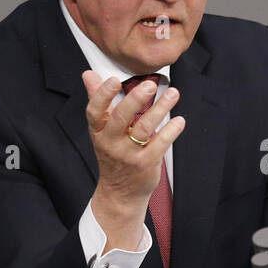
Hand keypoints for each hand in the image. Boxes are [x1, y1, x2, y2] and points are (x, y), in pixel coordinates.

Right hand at [83, 71, 183, 218]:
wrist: (120, 193)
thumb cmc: (113, 155)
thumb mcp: (101, 130)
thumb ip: (99, 101)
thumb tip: (88, 74)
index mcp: (98, 132)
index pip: (95, 111)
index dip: (102, 95)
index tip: (113, 79)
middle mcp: (111, 143)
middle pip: (120, 117)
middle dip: (135, 99)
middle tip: (150, 84)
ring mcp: (128, 154)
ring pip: (144, 128)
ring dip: (160, 109)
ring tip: (173, 93)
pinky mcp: (146, 164)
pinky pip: (160, 144)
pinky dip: (171, 130)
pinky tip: (179, 120)